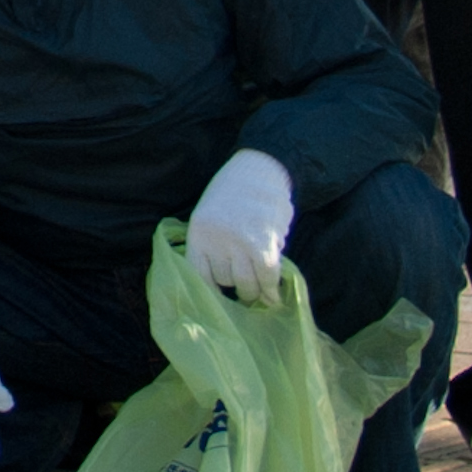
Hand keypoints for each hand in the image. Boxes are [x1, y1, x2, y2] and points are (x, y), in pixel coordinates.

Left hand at [188, 149, 297, 300]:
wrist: (259, 170)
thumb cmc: (233, 195)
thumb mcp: (209, 216)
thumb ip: (211, 245)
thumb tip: (220, 282)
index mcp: (198, 233)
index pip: (197, 275)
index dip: (209, 292)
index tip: (218, 301)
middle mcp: (215, 240)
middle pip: (225, 280)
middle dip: (236, 287)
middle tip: (245, 292)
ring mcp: (239, 242)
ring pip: (246, 283)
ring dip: (255, 292)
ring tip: (260, 294)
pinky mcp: (263, 243)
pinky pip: (267, 275)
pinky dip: (272, 289)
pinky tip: (274, 296)